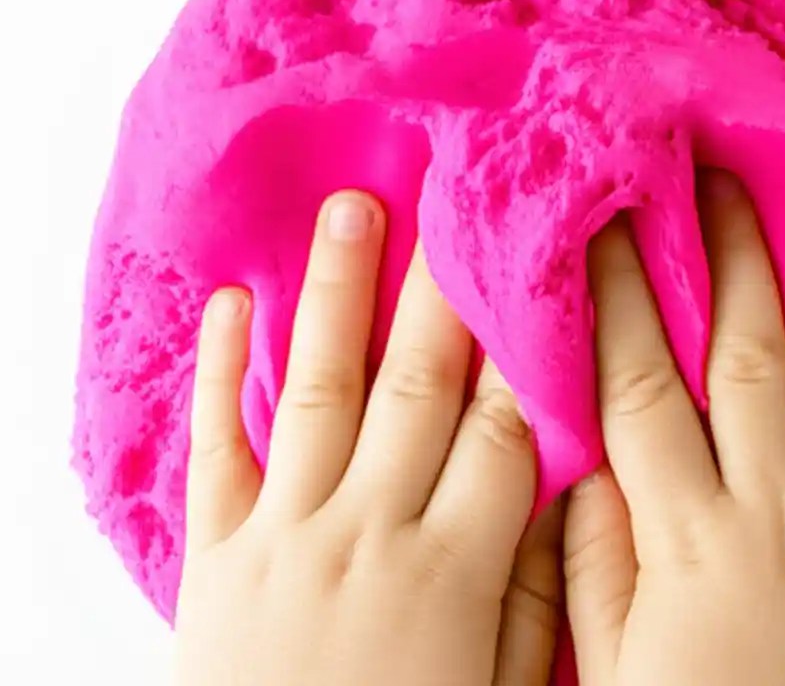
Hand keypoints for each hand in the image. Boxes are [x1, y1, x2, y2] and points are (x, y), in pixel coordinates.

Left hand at [175, 192, 561, 685]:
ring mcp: (284, 538)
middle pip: (419, 386)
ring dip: (338, 294)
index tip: (547, 266)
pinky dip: (222, 376)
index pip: (503, 428)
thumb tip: (566, 490)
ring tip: (355, 208)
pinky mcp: (216, 558)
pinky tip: (234, 306)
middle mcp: (368, 532)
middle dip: (443, 286)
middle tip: (460, 195)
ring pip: (320, 393)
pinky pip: (218, 452)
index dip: (528, 342)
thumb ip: (534, 592)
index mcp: (453, 569)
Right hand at [566, 169, 784, 684]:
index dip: (618, 300)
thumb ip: (601, 566)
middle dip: (724, 256)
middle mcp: (780, 520)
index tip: (606, 226)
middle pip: (746, 359)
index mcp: (689, 546)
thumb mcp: (622, 675)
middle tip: (710, 172)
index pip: (640, 393)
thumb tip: (590, 460)